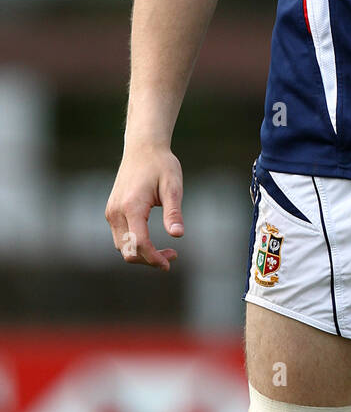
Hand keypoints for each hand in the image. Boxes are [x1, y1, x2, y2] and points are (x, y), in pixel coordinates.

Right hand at [105, 145, 184, 270]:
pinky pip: (120, 237)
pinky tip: (152, 241)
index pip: (139, 243)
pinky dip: (135, 245)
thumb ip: (174, 211)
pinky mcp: (112, 211)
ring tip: (166, 250)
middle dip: (149, 259)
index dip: (154, 258)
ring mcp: (111, 212)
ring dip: (142, 254)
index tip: (169, 263)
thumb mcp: (172, 186)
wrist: (142, 148)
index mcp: (131, 206)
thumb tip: (178, 235)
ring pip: (122, 247)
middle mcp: (116, 212)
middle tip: (173, 255)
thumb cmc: (161, 165)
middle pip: (128, 251)